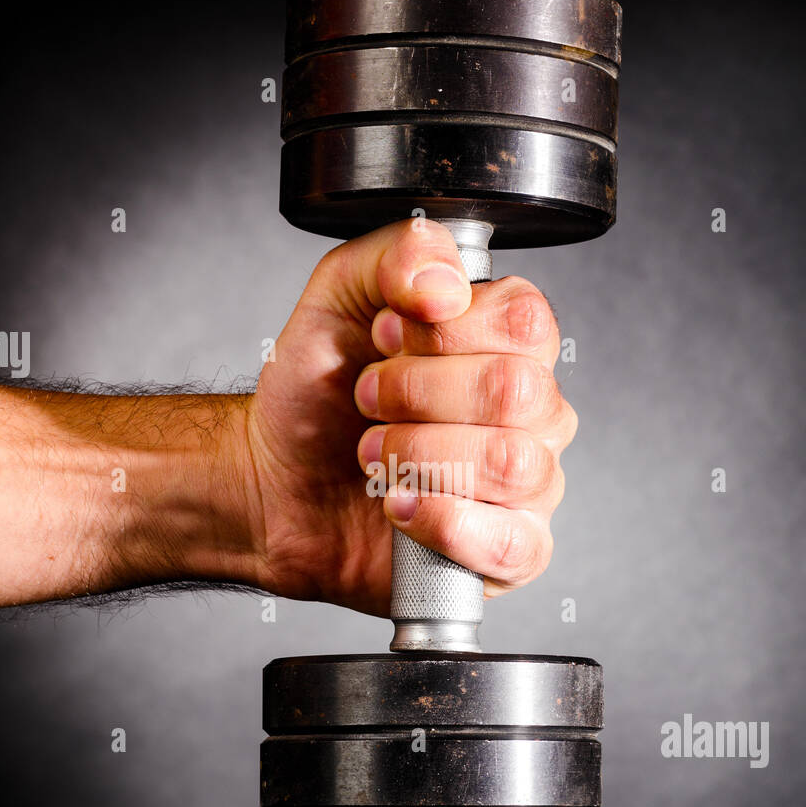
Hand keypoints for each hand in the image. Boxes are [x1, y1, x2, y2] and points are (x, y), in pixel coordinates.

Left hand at [246, 219, 575, 615]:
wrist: (273, 481)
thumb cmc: (317, 395)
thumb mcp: (338, 295)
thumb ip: (396, 255)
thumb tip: (446, 283)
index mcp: (508, 344)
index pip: (526, 323)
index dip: (444, 333)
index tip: (384, 339)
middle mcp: (532, 412)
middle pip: (519, 391)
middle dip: (418, 394)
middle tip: (367, 400)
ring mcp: (529, 485)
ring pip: (514, 463)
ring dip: (420, 455)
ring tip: (373, 455)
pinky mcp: (510, 552)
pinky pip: (512, 543)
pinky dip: (440, 522)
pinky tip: (396, 505)